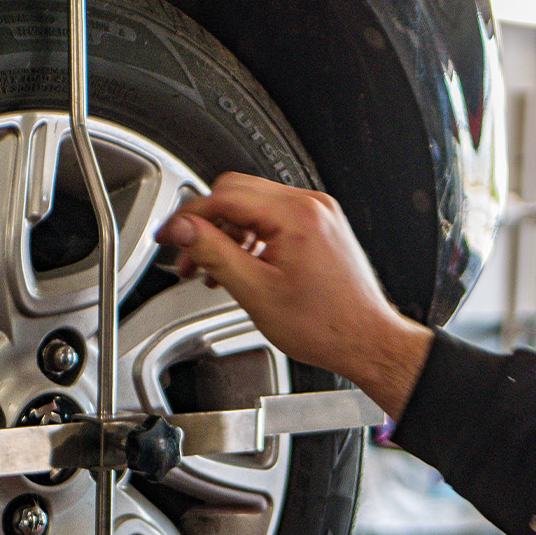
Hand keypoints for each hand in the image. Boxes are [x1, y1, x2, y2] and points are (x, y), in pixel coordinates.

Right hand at [153, 174, 432, 417]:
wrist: (366, 341)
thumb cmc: (327, 325)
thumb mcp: (256, 292)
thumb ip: (214, 253)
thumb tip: (183, 230)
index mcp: (295, 215)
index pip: (224, 196)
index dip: (188, 217)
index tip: (169, 236)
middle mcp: (310, 206)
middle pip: (236, 194)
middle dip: (206, 224)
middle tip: (186, 255)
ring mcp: (318, 214)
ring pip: (254, 206)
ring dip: (227, 233)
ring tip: (210, 268)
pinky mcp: (321, 227)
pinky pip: (274, 219)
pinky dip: (250, 238)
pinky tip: (238, 266)